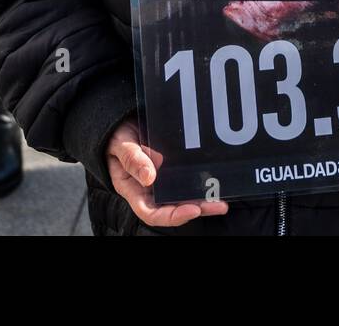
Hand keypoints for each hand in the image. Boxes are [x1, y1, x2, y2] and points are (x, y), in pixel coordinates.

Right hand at [106, 118, 228, 227]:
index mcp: (134, 190)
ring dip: (203, 201)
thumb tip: (149, 177)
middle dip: (196, 209)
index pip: (151, 212)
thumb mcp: (121, 145)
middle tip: (218, 205)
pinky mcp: (172, 169)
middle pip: (173, 208)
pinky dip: (202, 183)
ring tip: (221, 201)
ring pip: (183, 197)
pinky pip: (187, 180)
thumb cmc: (117, 137)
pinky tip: (216, 181)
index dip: (172, 216)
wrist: (123, 122)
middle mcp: (149, 190)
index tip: (192, 210)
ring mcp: (162, 180)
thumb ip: (132, 159)